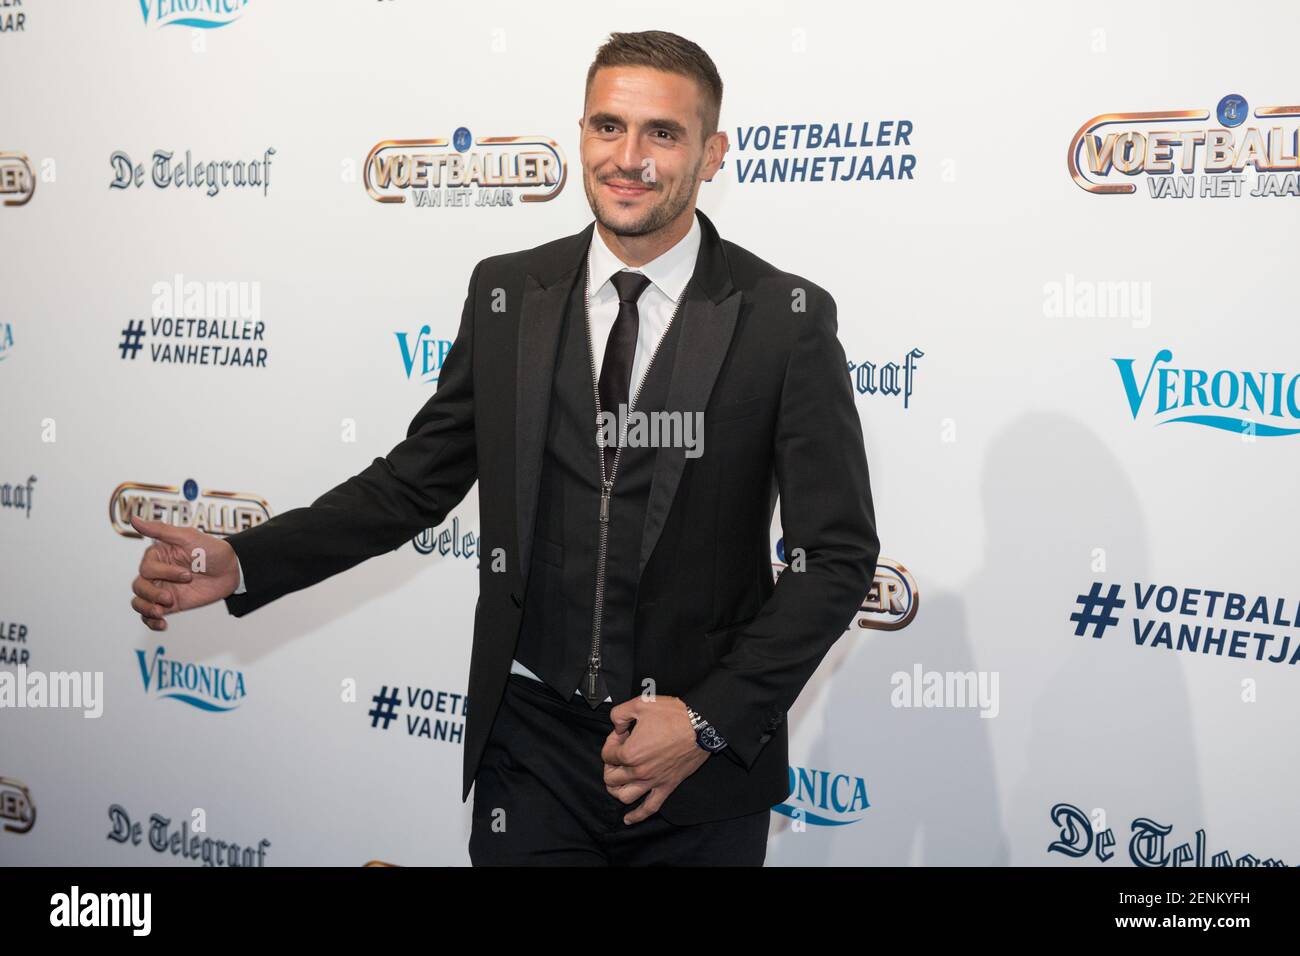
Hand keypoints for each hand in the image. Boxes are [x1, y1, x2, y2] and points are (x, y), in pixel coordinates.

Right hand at [128, 514, 240, 630]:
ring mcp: (162, 588)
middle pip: (138, 586)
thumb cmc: (211, 550)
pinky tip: (162, 624)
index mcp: (157, 556)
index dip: (164, 573)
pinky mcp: (170, 604)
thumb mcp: (187, 536)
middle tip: (171, 597)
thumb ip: (159, 530)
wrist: (232, 570)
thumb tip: (133, 519)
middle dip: (152, 594)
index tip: (186, 575)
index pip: (146, 568)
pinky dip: (151, 622)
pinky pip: (150, 615)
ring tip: (161, 613)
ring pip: (139, 601)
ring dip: (146, 609)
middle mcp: (157, 572)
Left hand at [601, 694, 710, 824]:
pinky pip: (649, 808)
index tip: (621, 734)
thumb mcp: (640, 704)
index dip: (611, 742)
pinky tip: (628, 819)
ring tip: (618, 782)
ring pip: (624, 796)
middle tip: (618, 755)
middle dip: (610, 765)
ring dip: (617, 790)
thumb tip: (617, 726)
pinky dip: (637, 816)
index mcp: (630, 752)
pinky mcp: (667, 786)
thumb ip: (619, 714)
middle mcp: (638, 771)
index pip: (607, 754)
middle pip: (611, 777)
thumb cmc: (674, 715)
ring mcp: (653, 781)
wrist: (701, 725)